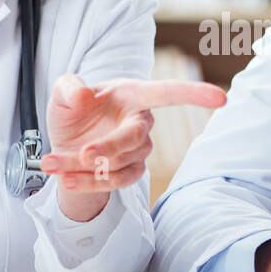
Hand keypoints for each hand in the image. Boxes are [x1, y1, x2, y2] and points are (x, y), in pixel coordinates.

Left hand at [38, 74, 225, 221]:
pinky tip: (63, 177)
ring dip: (81, 166)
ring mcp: (138, 151)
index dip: (194, 94)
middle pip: (135, 140)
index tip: (220, 98)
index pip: (167, 93)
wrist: (66, 142)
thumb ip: (69, 88)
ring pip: (117, 164)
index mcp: (132, 95)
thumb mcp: (63, 94)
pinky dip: (86, 182)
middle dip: (108, 148)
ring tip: (50, 161)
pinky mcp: (129, 172)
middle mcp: (141, 122)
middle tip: (81, 153)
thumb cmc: (73, 110)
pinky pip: (113, 183)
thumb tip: (83, 94)